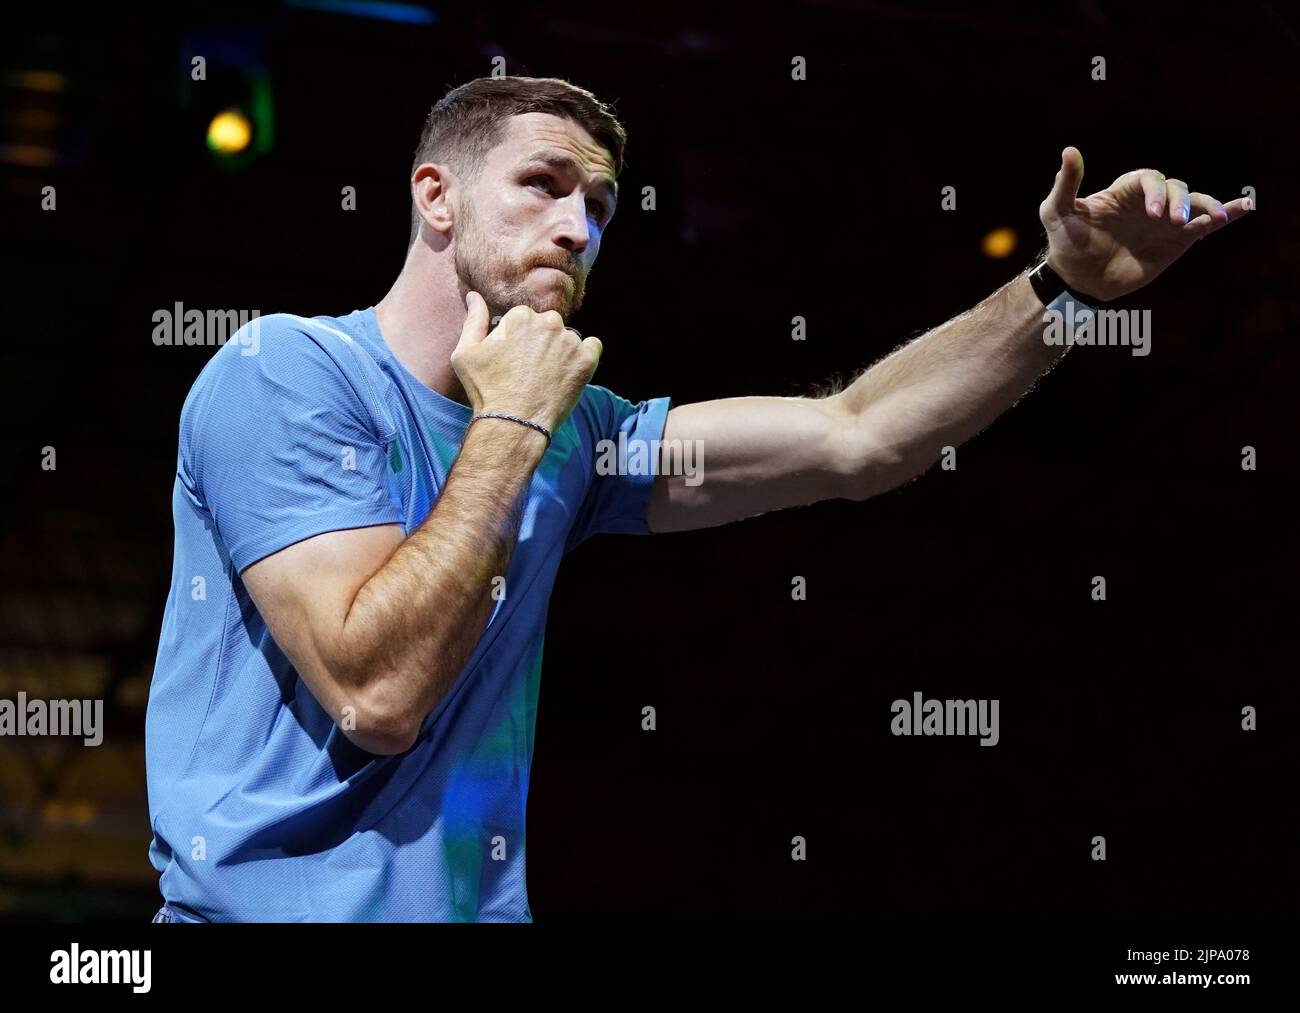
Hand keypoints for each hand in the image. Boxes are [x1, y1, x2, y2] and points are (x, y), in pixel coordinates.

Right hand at [451, 291, 602, 432]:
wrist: (513, 423)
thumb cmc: (486, 390)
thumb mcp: (465, 353)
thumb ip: (474, 320)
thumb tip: (474, 296)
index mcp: (521, 316)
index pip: (526, 318)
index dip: (520, 339)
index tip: (515, 359)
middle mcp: (548, 322)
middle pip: (549, 326)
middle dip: (542, 342)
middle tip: (532, 370)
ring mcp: (569, 341)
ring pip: (569, 338)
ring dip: (562, 351)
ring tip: (548, 377)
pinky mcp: (586, 360)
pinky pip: (593, 347)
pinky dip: (584, 358)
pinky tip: (569, 373)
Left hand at [1038, 147, 1251, 301]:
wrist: (1078, 279)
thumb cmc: (1065, 242)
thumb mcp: (1056, 212)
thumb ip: (1066, 184)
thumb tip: (1070, 151)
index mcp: (1125, 191)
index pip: (1149, 179)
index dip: (1155, 191)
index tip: (1152, 214)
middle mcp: (1149, 201)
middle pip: (1175, 188)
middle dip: (1178, 202)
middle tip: (1172, 222)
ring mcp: (1165, 221)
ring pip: (1194, 202)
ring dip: (1206, 206)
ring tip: (1214, 216)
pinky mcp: (1176, 240)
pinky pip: (1205, 224)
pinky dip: (1225, 213)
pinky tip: (1245, 207)